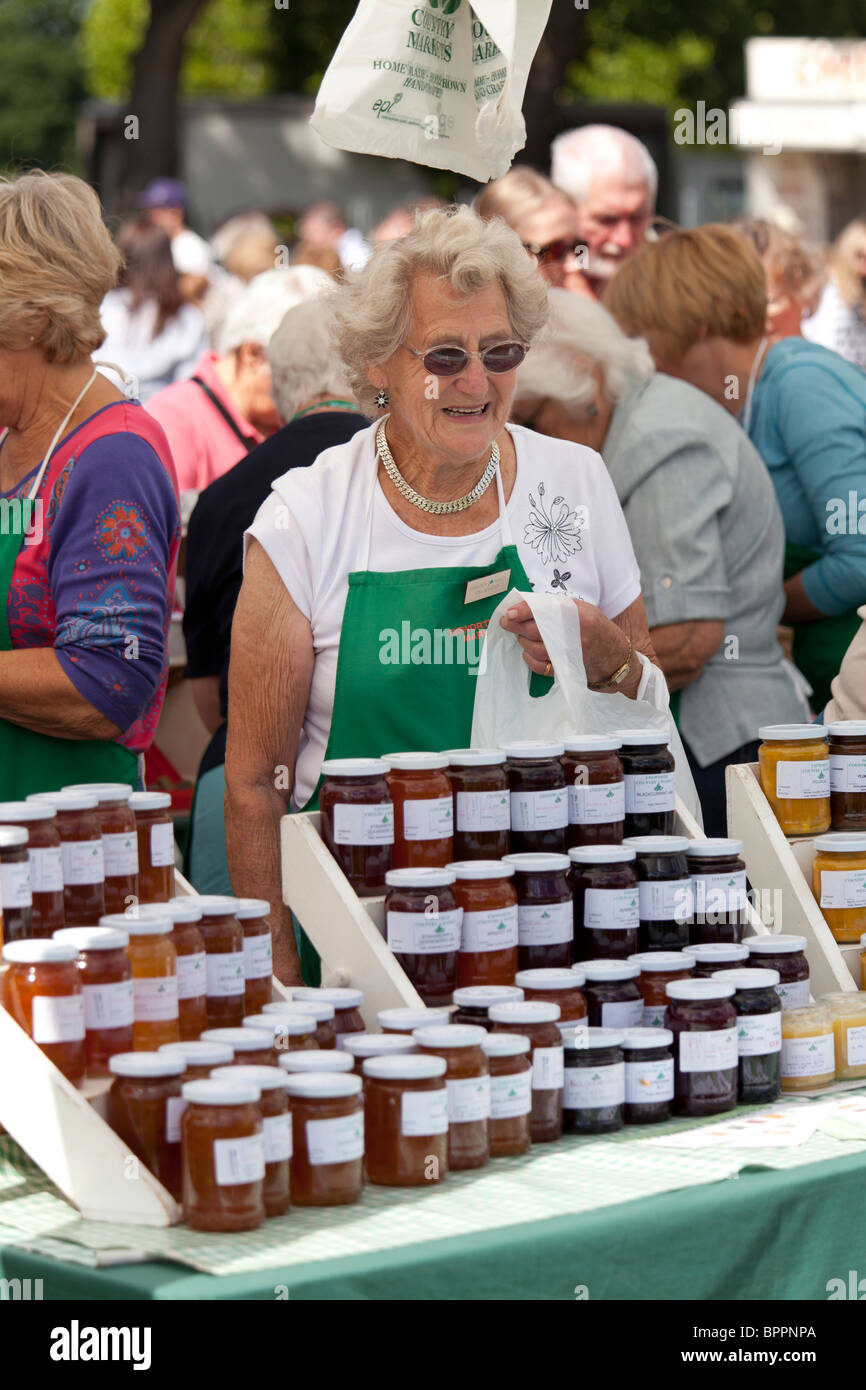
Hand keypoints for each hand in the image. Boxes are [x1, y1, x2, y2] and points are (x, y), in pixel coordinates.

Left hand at [499, 598, 630, 685]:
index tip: (509, 613)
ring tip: (520, 634)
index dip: (522, 612)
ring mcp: (567, 655)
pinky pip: (538, 665)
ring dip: (521, 640)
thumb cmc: (596, 628)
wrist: (614, 657)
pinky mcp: (563, 670)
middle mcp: (572, 636)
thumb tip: (526, 605)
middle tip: (506, 622)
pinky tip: (528, 651)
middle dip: (515, 626)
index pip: (544, 611)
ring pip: (533, 648)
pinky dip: (528, 658)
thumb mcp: (583, 609)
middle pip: (534, 630)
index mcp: (578, 616)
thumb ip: (558, 606)